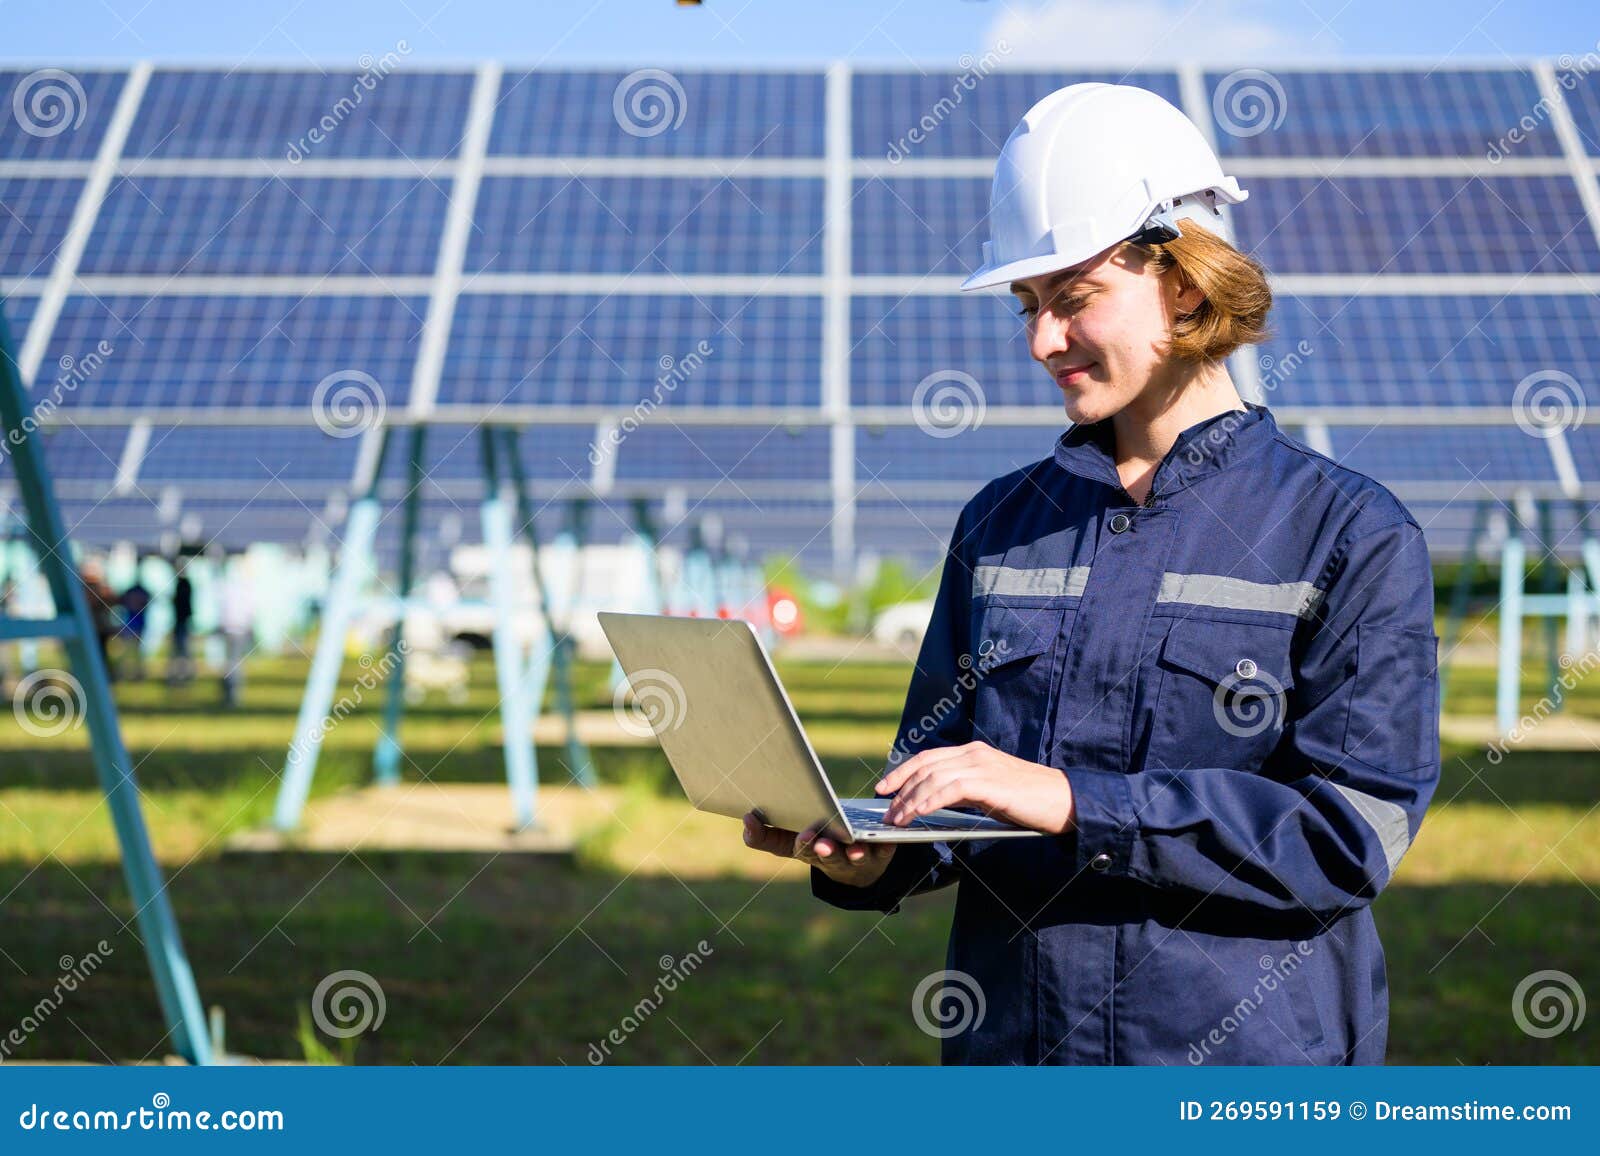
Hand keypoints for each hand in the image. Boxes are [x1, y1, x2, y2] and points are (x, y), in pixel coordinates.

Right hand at [742, 812, 895, 888]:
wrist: (856, 869)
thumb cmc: (816, 845)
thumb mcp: (789, 841)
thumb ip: (764, 835)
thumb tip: (746, 819)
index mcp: (810, 852)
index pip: (803, 851)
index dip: (804, 845)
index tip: (804, 837)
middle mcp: (834, 858)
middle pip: (829, 856)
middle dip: (825, 850)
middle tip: (822, 844)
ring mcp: (858, 857)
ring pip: (856, 856)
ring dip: (855, 853)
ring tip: (856, 849)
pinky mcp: (881, 853)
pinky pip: (885, 850)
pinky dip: (886, 845)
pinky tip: (886, 838)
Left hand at [877, 741, 1075, 834]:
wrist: (1066, 801)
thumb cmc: (1030, 802)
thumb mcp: (990, 792)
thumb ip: (964, 791)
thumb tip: (934, 804)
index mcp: (974, 752)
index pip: (927, 758)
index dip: (901, 772)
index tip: (883, 788)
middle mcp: (975, 754)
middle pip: (924, 767)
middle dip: (899, 790)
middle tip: (885, 812)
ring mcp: (982, 766)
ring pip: (932, 778)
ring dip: (909, 801)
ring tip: (896, 821)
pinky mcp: (990, 783)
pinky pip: (949, 789)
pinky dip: (928, 802)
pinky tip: (917, 815)